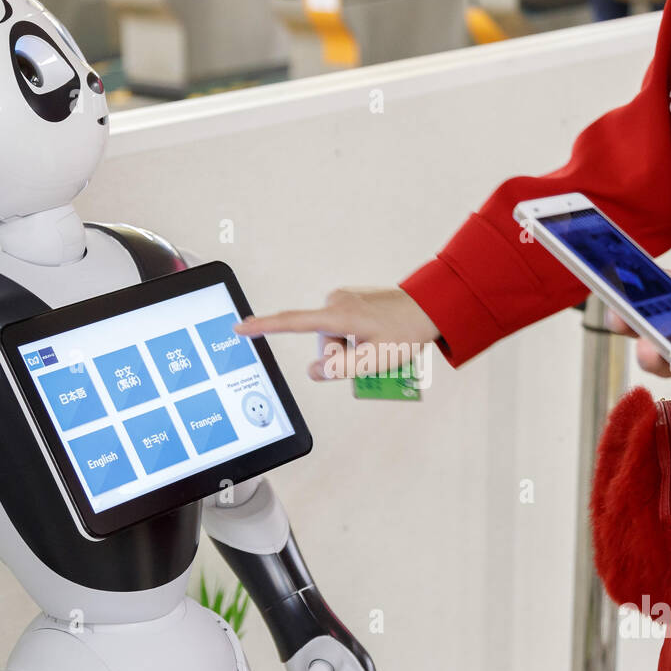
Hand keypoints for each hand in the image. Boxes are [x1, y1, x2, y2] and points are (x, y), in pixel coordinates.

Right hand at [235, 287, 438, 379]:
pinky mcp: (350, 301)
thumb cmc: (406, 332)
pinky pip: (342, 328)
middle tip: (372, 356)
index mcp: (339, 315)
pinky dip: (353, 338)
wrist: (431, 306)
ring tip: (378, 345)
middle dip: (340, 357)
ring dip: (350, 348)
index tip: (240, 328)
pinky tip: (375, 337)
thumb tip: (314, 371)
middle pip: (322, 344)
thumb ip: (341, 370)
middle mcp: (336, 302)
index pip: (293, 323)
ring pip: (332, 338)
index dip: (264, 328)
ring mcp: (343, 300)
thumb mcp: (375, 361)